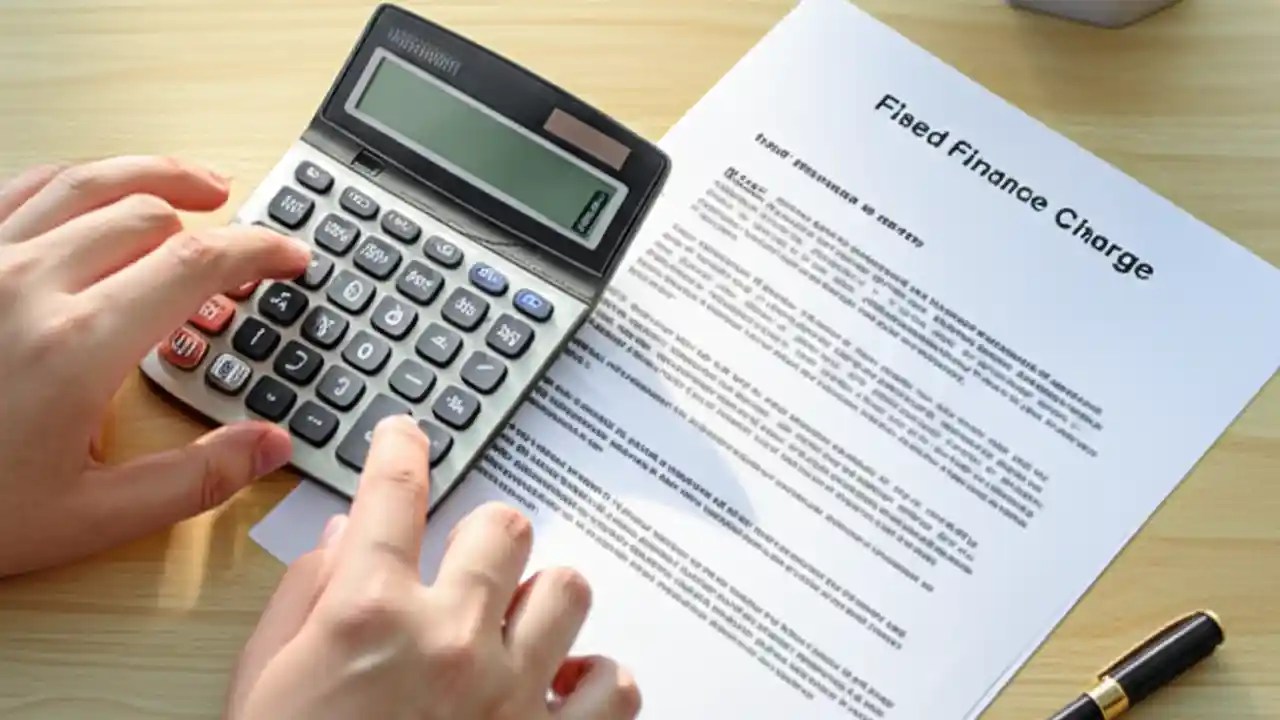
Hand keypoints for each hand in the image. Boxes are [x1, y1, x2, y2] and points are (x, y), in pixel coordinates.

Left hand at [0, 157, 310, 576]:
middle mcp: (28, 284)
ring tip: (195, 185)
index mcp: (78, 344)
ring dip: (153, 176)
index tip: (288, 256)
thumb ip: (193, 480)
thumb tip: (269, 445)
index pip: (196, 264)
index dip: (258, 250)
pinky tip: (97, 191)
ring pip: (85, 181)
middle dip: (215, 218)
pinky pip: (21, 187)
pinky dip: (75, 179)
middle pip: (148, 213)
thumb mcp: (89, 517)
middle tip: (248, 239)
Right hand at [227, 416, 641, 719]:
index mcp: (369, 613)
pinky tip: (563, 688)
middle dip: (488, 536)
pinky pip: (614, 685)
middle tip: (473, 562)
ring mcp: (510, 694)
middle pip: (506, 527)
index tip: (410, 434)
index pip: (394, 493)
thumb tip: (346, 539)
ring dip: (545, 601)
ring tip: (521, 625)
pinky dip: (595, 681)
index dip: (401, 447)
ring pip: (570, 590)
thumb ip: (305, 599)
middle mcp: (450, 639)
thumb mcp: (265, 682)